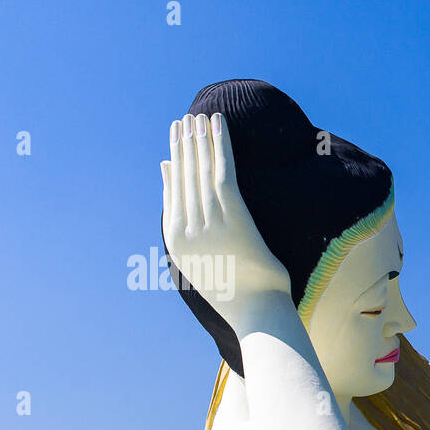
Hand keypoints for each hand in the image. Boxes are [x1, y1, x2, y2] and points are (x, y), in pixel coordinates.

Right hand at [162, 112, 290, 329]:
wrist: (256, 312)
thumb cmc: (237, 291)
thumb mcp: (203, 262)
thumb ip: (189, 230)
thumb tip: (186, 209)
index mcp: (177, 240)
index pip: (173, 191)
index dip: (175, 161)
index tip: (176, 139)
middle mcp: (187, 228)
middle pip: (184, 176)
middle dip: (184, 145)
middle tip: (184, 120)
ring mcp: (208, 223)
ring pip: (201, 170)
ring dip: (200, 140)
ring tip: (200, 116)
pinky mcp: (232, 217)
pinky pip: (223, 171)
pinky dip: (220, 145)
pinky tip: (219, 124)